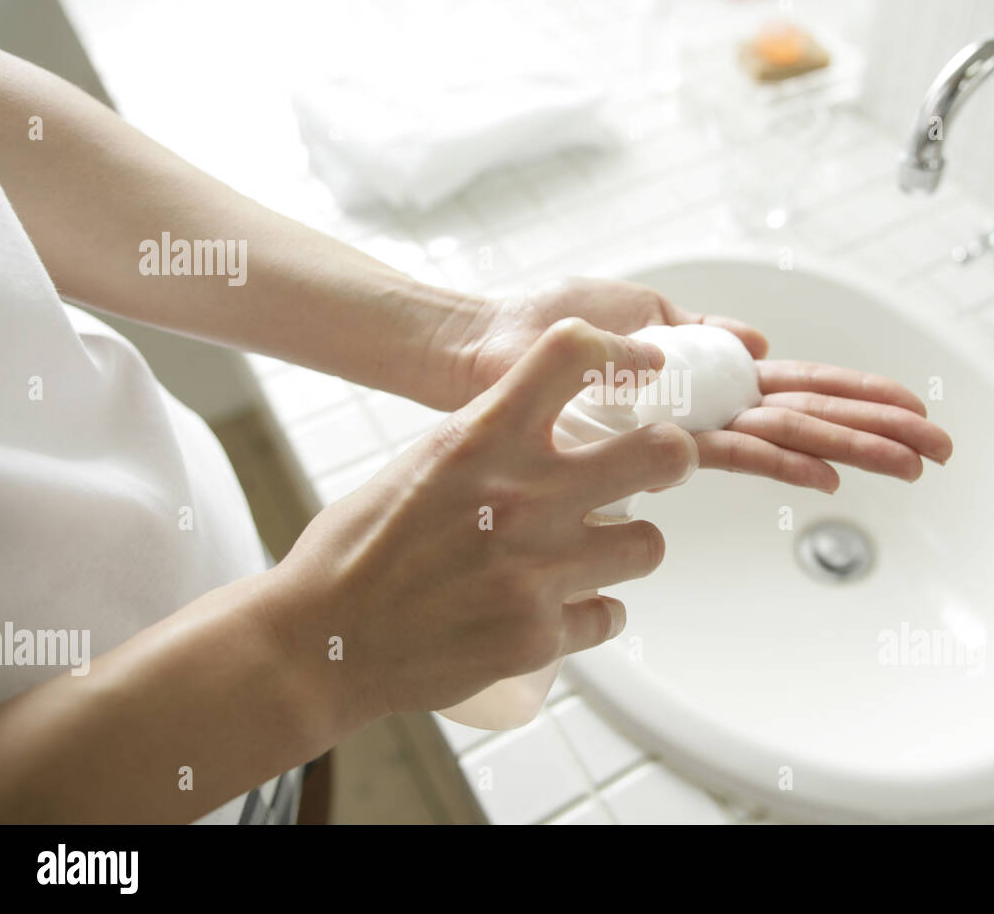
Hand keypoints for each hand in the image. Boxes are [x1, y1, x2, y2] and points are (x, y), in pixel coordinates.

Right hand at [273, 318, 698, 715]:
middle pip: (661, 454)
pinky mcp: (539, 636)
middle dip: (671, 458)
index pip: (573, 355)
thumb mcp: (424, 464)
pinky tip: (557, 609)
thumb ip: (493, 443)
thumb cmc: (358, 548)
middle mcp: (521, 497)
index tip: (643, 364)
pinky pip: (609, 615)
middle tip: (660, 467)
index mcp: (482, 438)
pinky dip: (589, 614)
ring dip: (627, 548)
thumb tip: (549, 433)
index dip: (622, 351)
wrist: (322, 642)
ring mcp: (537, 571)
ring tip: (594, 554)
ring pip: (649, 544)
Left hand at [462, 277, 951, 491]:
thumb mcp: (640, 307)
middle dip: (878, 429)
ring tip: (912, 462)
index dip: (857, 392)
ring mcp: (687, 422)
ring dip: (853, 446)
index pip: (800, 382)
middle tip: (942, 446)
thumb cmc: (550, 325)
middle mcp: (708, 402)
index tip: (912, 402)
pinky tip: (831, 475)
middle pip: (810, 414)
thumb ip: (701, 328)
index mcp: (708, 366)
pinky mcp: (657, 434)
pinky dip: (783, 459)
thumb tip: (759, 341)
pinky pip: (733, 448)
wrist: (488, 347)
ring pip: (787, 434)